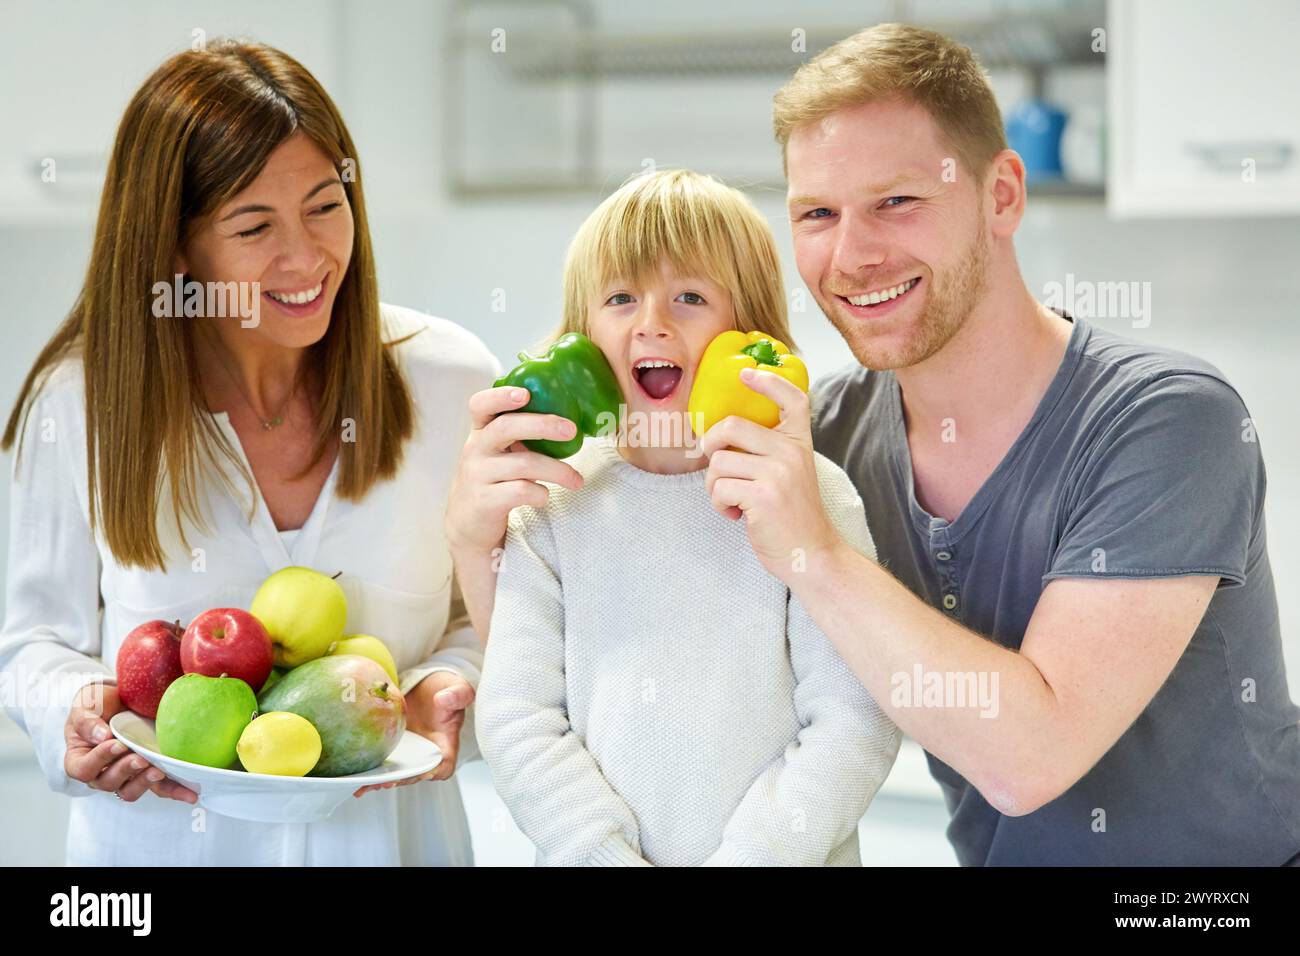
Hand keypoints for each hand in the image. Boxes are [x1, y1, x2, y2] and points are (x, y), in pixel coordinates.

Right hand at [63, 682, 197, 803]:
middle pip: (109, 783)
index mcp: (80, 759)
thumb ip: (86, 720)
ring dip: (145, 782)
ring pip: (131, 790)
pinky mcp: (147, 772)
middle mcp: (100, 772)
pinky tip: (190, 794)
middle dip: (126, 770)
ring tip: (159, 771)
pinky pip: (159, 788)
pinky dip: (174, 791)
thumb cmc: (97, 702)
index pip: (83, 769)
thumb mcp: (85, 704)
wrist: (121, 697)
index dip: (99, 760)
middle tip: (141, 758)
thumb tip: (101, 736)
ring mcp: (125, 775)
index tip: (116, 744)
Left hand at [353, 672, 473, 796]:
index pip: (443, 765)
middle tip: (385, 781)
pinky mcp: (393, 749)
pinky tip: (356, 778)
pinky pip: (383, 764)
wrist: (427, 687)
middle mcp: (426, 754)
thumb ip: (457, 694)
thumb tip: (443, 699)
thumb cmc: (445, 689)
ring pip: (396, 773)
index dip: (434, 771)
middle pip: (415, 774)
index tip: (424, 772)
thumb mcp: (457, 688)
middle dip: (400, 780)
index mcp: (446, 743)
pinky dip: (371, 773)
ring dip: (381, 781)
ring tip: (365, 785)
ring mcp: (409, 754)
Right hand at [445, 384, 585, 554]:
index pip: (481, 405)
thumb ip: (520, 437)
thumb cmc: (493, 481)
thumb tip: (567, 423)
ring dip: (557, 470)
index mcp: (481, 432)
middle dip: (543, 425)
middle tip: (571, 430)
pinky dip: (541, 494)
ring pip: (524, 464)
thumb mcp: (498, 453)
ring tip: (576, 480)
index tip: (526, 394)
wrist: (467, 524)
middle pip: (506, 426)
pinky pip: (521, 491)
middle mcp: (476, 449)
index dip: (501, 396)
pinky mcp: (485, 501)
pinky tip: (544, 496)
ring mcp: (478, 475)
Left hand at [699, 367, 841, 582]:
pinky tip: (736, 515)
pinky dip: (719, 505)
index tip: (747, 373)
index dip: (768, 381)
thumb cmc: (793, 516)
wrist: (812, 554)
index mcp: (799, 443)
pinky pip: (718, 488)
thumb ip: (769, 451)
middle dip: (710, 444)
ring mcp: (778, 473)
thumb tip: (722, 435)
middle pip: (731, 425)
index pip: (792, 399)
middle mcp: (791, 452)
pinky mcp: (763, 495)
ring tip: (733, 500)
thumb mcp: (791, 473)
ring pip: (718, 461)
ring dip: (714, 485)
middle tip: (715, 464)